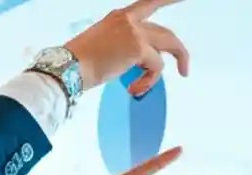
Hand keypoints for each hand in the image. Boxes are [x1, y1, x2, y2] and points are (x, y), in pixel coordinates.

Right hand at [64, 0, 190, 95]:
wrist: (67, 68)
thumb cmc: (75, 62)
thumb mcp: (100, 45)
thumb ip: (121, 45)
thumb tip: (133, 61)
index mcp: (118, 17)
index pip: (149, 4)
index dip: (168, 0)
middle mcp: (129, 21)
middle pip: (165, 33)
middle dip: (179, 52)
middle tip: (184, 67)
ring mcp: (136, 33)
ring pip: (169, 46)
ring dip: (171, 65)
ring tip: (160, 82)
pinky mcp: (139, 48)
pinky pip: (156, 67)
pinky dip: (148, 81)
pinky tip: (135, 88)